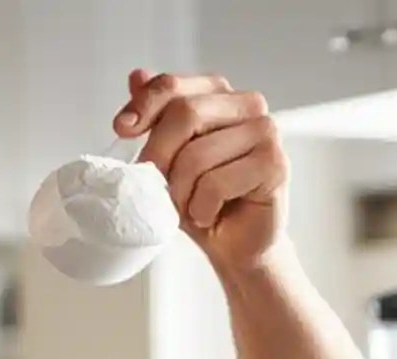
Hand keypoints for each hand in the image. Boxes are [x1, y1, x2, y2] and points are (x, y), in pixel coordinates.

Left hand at [114, 70, 289, 273]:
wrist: (234, 244)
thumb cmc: (202, 200)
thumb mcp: (168, 158)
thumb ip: (156, 117)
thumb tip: (136, 76)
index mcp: (219, 95)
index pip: (174, 86)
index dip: (144, 106)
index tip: (122, 129)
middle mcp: (247, 104)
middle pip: (185, 114)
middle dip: (159, 155)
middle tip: (156, 186)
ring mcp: (265, 132)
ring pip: (197, 154)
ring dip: (180, 192)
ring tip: (188, 207)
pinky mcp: (275, 164)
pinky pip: (216, 183)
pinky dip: (201, 208)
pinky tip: (209, 215)